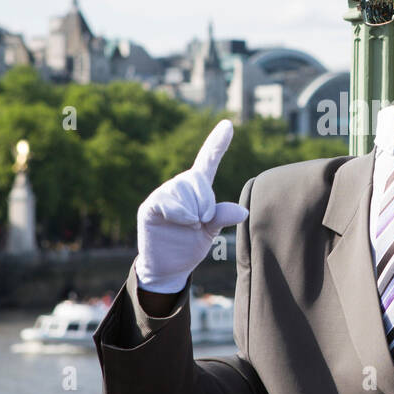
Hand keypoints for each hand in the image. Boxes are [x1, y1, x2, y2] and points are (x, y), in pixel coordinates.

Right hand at [135, 119, 248, 293]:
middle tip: (203, 220)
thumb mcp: (211, 231)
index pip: (207, 160)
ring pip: (183, 189)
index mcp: (197, 190)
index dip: (217, 142)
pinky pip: (167, 201)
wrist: (169, 268)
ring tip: (191, 224)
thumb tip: (243, 211)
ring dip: (193, 209)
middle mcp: (179, 187)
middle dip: (206, 202)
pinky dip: (180, 212)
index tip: (228, 124)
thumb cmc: (190, 245)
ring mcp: (164, 195)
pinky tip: (184, 221)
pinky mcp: (150, 206)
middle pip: (197, 180)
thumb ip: (222, 216)